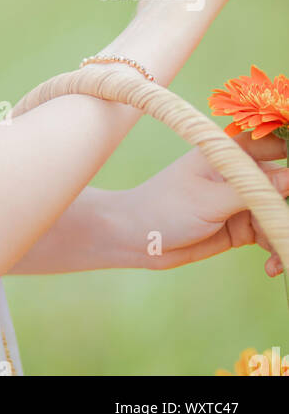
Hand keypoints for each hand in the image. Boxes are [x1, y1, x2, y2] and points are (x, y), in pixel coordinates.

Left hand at [117, 129, 288, 273]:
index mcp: (228, 153)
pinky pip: (270, 235)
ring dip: (282, 234)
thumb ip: (252, 190)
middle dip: (288, 211)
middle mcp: (239, 174)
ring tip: (279, 260)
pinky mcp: (242, 226)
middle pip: (282, 187)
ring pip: (278, 214)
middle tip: (287, 231)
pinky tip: (271, 267)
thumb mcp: (210, 200)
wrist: (140, 239)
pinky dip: (274, 250)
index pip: (273, 146)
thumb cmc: (166, 208)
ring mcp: (242, 200)